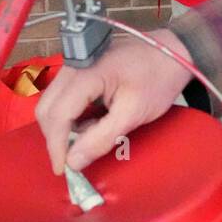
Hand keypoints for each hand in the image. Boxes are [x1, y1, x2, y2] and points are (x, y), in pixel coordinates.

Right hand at [36, 28, 193, 173]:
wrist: (174, 52)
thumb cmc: (159, 79)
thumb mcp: (134, 113)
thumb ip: (101, 138)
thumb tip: (73, 161)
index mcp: (86, 73)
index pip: (57, 114)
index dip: (56, 146)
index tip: (64, 169)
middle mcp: (74, 66)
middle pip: (47, 108)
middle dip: (57, 136)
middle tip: (77, 155)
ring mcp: (75, 65)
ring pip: (53, 102)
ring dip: (66, 125)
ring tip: (95, 132)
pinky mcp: (81, 68)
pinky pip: (64, 95)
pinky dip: (73, 113)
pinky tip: (96, 119)